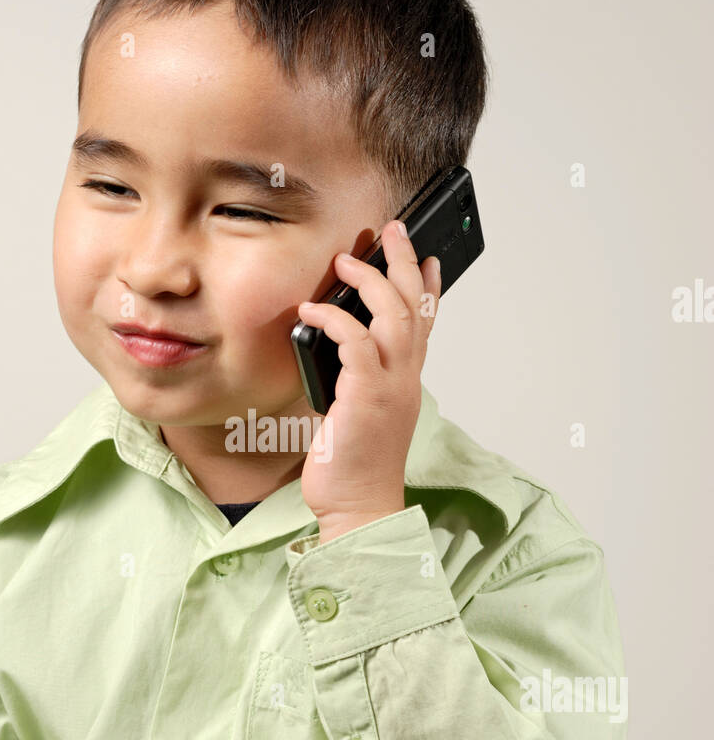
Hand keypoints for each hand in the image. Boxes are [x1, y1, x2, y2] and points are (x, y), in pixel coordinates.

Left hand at [296, 220, 440, 542]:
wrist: (357, 507)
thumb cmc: (351, 468)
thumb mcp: (354, 414)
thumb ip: (350, 382)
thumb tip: (326, 353)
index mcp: (405, 383)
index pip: (425, 325)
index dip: (427, 287)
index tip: (425, 258)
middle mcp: (405, 380)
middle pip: (415, 307)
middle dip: (404, 263)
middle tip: (392, 231)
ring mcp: (390, 387)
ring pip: (394, 316)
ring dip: (372, 281)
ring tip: (348, 260)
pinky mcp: (367, 396)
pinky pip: (357, 342)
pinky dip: (335, 319)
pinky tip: (312, 310)